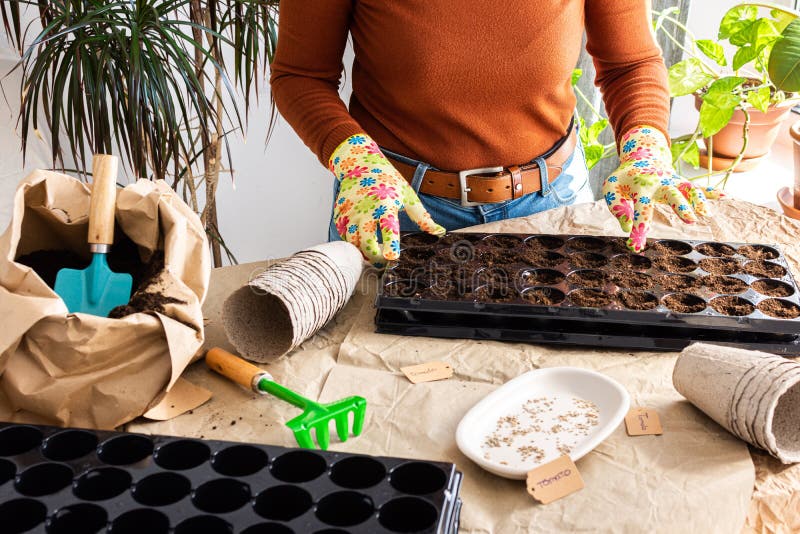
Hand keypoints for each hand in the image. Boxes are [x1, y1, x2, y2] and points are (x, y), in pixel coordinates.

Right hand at [329, 134, 444, 266]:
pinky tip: (361, 242)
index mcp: (386, 206)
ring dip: (363, 252)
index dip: (390, 245)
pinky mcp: (339, 215)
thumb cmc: (387, 180)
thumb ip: (422, 217)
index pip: (388, 229)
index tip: (392, 258)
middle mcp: (366, 210)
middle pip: (366, 242)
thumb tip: (440, 232)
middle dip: (375, 257)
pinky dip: (352, 243)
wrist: (359, 163)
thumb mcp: (408, 196)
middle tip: (382, 262)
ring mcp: (350, 213)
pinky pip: (343, 236)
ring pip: (353, 243)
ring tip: (372, 253)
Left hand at [603, 126, 721, 252]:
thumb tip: (625, 226)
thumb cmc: (624, 179)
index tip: (635, 246)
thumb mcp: (611, 188)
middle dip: (682, 206)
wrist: (642, 158)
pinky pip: (699, 187)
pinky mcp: (682, 184)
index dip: (638, 229)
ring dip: (698, 200)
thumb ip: (616, 206)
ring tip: (706, 214)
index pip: (641, 210)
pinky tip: (725, 197)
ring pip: (689, 190)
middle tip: (690, 220)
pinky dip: (711, 191)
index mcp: (642, 187)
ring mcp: (674, 183)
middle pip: (673, 195)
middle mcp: (661, 184)